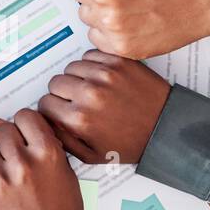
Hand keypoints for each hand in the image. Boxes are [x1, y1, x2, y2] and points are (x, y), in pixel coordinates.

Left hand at [0, 110, 86, 209]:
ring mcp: (1, 180)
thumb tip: (4, 122)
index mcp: (47, 153)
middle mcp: (23, 163)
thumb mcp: (64, 170)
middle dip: (9, 139)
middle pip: (3, 130)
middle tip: (17, 155)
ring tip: (8, 172)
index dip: (25, 124)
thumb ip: (40, 143)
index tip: (25, 133)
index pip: (24, 116)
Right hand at [38, 50, 169, 164]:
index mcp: (79, 120)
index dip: (51, 108)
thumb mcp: (91, 155)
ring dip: (76, 77)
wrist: (164, 128)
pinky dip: (91, 64)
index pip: (45, 103)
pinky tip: (99, 78)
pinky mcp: (118, 62)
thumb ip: (63, 140)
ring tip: (89, 89)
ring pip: (70, 67)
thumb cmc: (130, 143)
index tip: (60, 110)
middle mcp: (89, 95)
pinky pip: (89, 55)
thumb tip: (45, 123)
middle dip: (61, 93)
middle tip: (75, 100)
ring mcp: (104, 75)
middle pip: (55, 83)